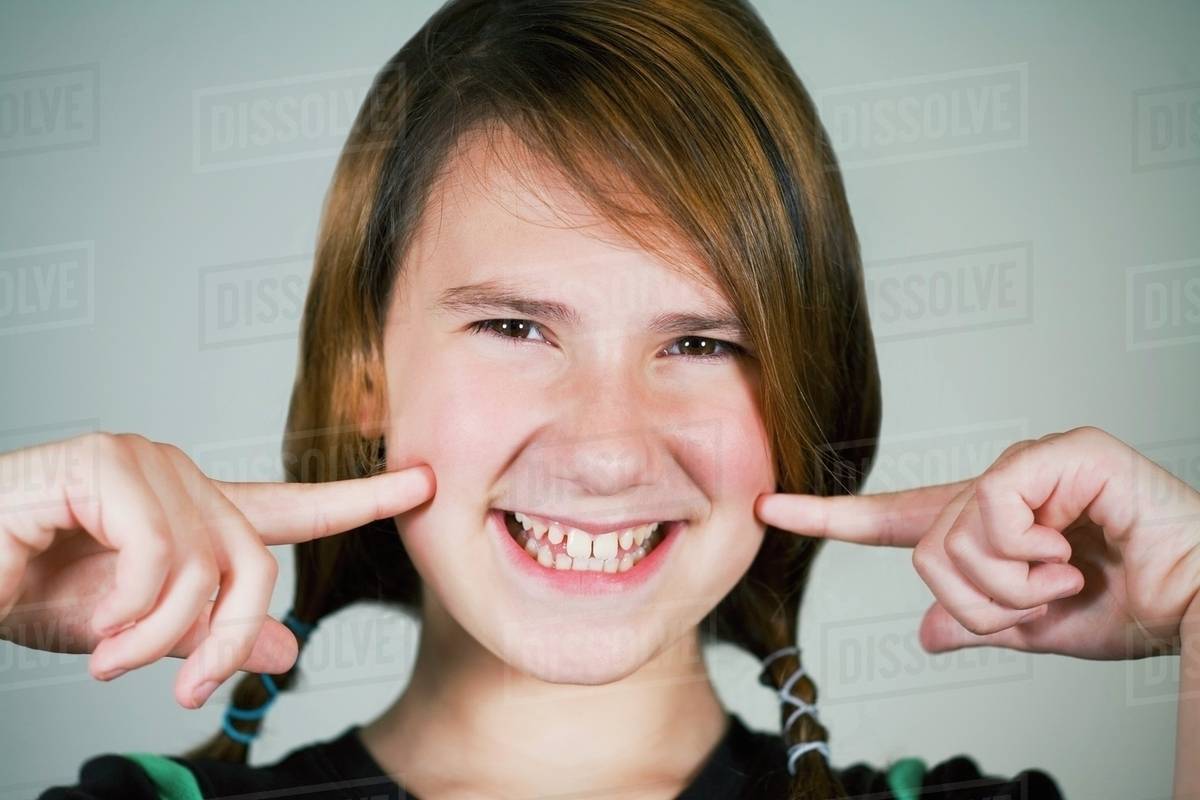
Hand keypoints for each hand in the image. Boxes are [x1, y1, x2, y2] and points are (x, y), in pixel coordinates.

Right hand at [0, 432, 434, 707]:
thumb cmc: (25, 588)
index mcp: (190, 512)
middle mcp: (178, 478)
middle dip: (226, 641)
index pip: (289, 505)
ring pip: (209, 565)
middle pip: (257, 562)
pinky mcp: (105, 465)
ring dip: (159, 637)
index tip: (421, 484)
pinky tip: (93, 632)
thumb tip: (285, 646)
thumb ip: (206, 630)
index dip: (357, 500)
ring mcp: (144, 463)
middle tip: (183, 690)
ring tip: (110, 660)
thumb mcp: (131, 630)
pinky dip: (132, 614)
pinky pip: (161, 556)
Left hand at [756, 426, 1199, 659]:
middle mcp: (1001, 485)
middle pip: (924, 547)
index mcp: (989, 525)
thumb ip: (978, 622)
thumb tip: (923, 631)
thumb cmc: (1131, 607)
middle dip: (980, 598)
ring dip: (1010, 583)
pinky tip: (1072, 548)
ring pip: (953, 532)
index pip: (896, 519)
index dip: (831, 516)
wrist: (1197, 605)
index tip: (770, 507)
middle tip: (1041, 596)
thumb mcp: (1035, 627)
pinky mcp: (1063, 452)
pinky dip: (1029, 549)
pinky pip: (995, 504)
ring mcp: (1030, 463)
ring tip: (1064, 574)